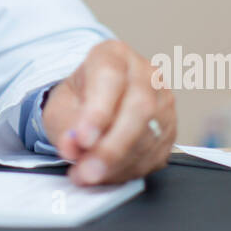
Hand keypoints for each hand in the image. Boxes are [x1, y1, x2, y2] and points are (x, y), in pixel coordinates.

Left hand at [41, 40, 175, 184]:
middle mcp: (144, 73)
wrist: (94, 106)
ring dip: (118, 164)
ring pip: (150, 135)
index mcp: (113, 55)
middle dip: (111, 147)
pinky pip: (156, 154)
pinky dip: (129, 170)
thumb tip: (73, 146)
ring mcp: (163, 101)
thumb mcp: (60, 107)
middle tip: (87, 170)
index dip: (98, 113)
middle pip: (139, 108)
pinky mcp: (170, 130)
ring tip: (89, 175)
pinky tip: (108, 174)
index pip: (111, 79)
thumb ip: (65, 127)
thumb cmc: (78, 100)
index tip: (83, 139)